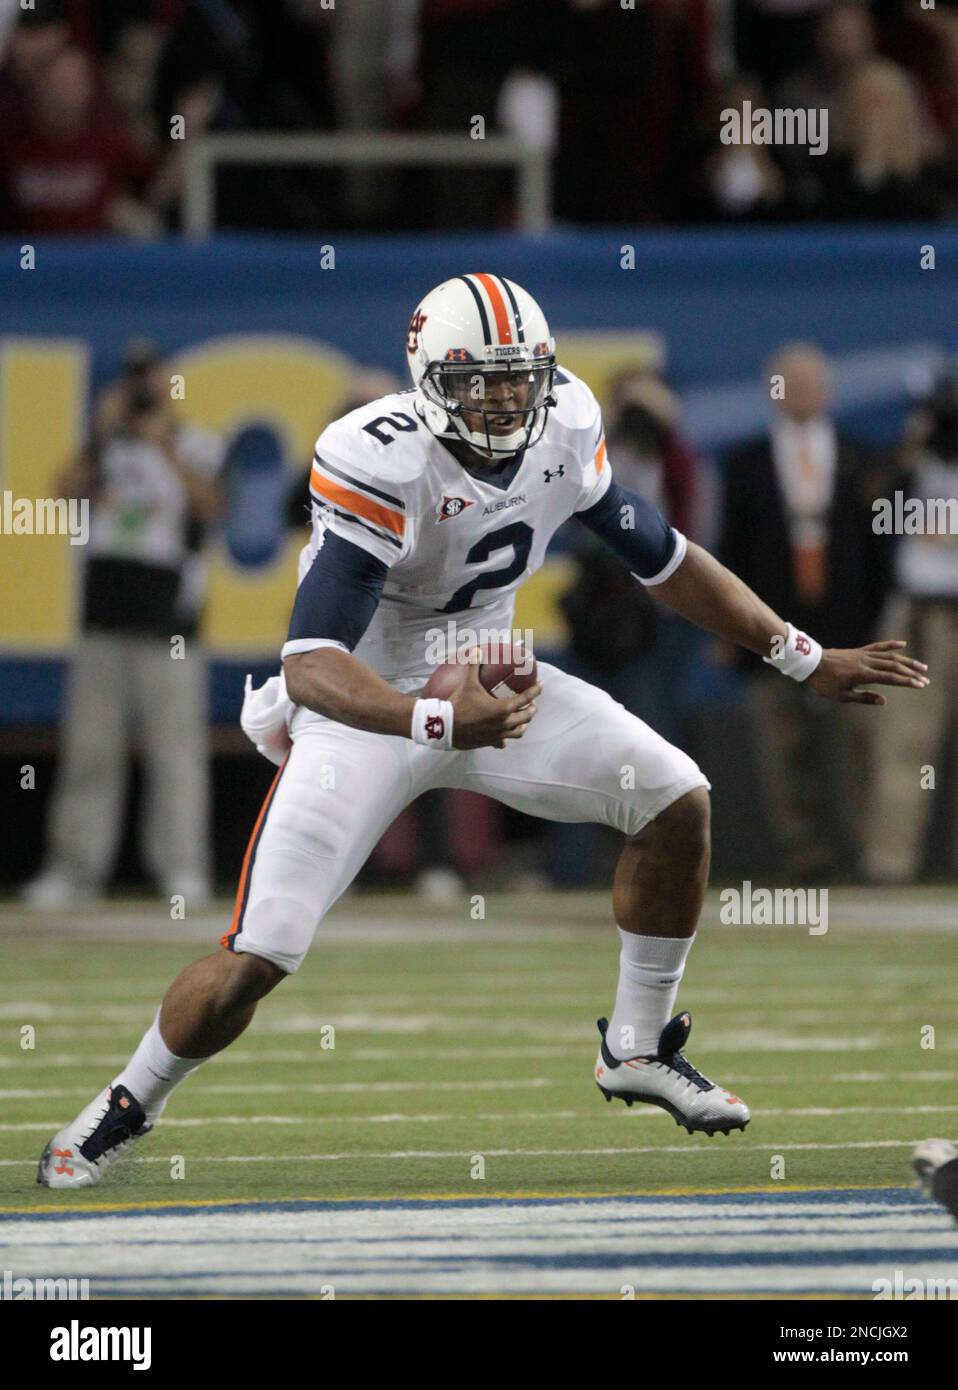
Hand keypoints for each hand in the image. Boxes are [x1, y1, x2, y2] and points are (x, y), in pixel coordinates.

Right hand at [450, 660, 542, 748]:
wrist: (445, 727)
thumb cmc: (459, 705)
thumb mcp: (468, 684)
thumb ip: (474, 666)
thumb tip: (477, 651)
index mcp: (503, 709)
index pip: (526, 698)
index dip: (535, 690)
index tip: (540, 685)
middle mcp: (504, 723)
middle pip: (526, 716)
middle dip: (532, 709)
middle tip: (532, 703)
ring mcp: (498, 735)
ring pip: (518, 732)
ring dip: (523, 725)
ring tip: (523, 720)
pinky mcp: (489, 742)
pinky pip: (502, 742)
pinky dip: (505, 739)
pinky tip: (503, 738)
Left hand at [807, 640, 928, 705]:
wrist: (811, 663)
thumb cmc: (824, 683)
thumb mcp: (841, 696)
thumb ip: (863, 698)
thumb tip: (883, 700)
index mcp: (863, 674)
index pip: (890, 678)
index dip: (907, 681)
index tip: (920, 685)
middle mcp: (866, 662)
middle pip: (894, 666)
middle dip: (911, 673)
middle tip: (926, 679)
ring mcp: (863, 655)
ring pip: (889, 656)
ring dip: (907, 661)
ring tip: (921, 665)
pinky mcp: (859, 651)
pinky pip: (878, 647)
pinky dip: (891, 645)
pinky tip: (903, 644)